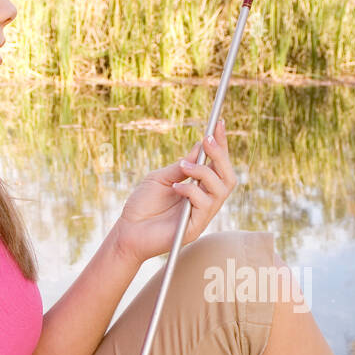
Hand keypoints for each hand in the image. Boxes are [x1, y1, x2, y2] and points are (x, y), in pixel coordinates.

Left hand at [113, 119, 235, 264]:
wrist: (127, 231)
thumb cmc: (141, 206)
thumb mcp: (160, 178)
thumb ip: (180, 166)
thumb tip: (199, 146)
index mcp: (198, 189)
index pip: (217, 166)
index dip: (221, 146)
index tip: (218, 123)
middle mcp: (204, 202)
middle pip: (228, 177)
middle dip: (220, 155)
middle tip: (207, 140)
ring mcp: (202, 215)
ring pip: (220, 189)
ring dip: (203, 172)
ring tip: (183, 167)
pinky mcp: (195, 228)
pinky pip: (205, 205)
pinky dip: (191, 191)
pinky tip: (175, 188)